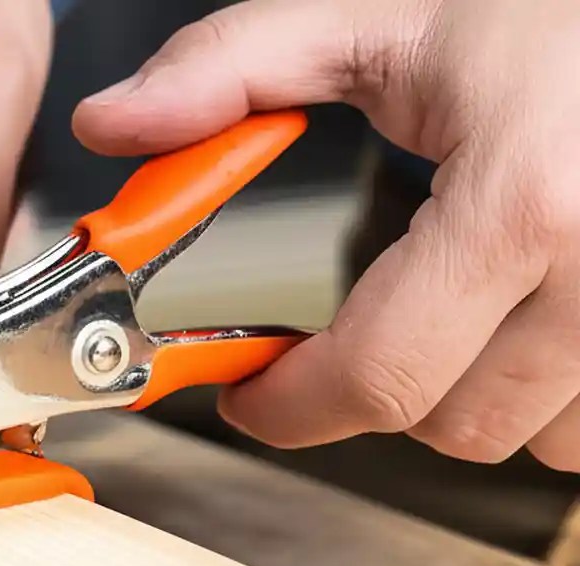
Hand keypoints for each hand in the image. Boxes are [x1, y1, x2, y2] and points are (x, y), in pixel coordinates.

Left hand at [73, 0, 579, 470]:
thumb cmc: (542, 10)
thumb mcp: (378, 18)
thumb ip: (231, 68)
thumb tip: (112, 122)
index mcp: (516, 207)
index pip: (376, 377)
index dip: (290, 408)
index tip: (250, 397)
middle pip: (448, 425)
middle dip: (372, 392)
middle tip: (343, 339)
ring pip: (527, 438)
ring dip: (465, 395)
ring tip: (449, 312)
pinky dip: (543, 396)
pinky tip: (519, 324)